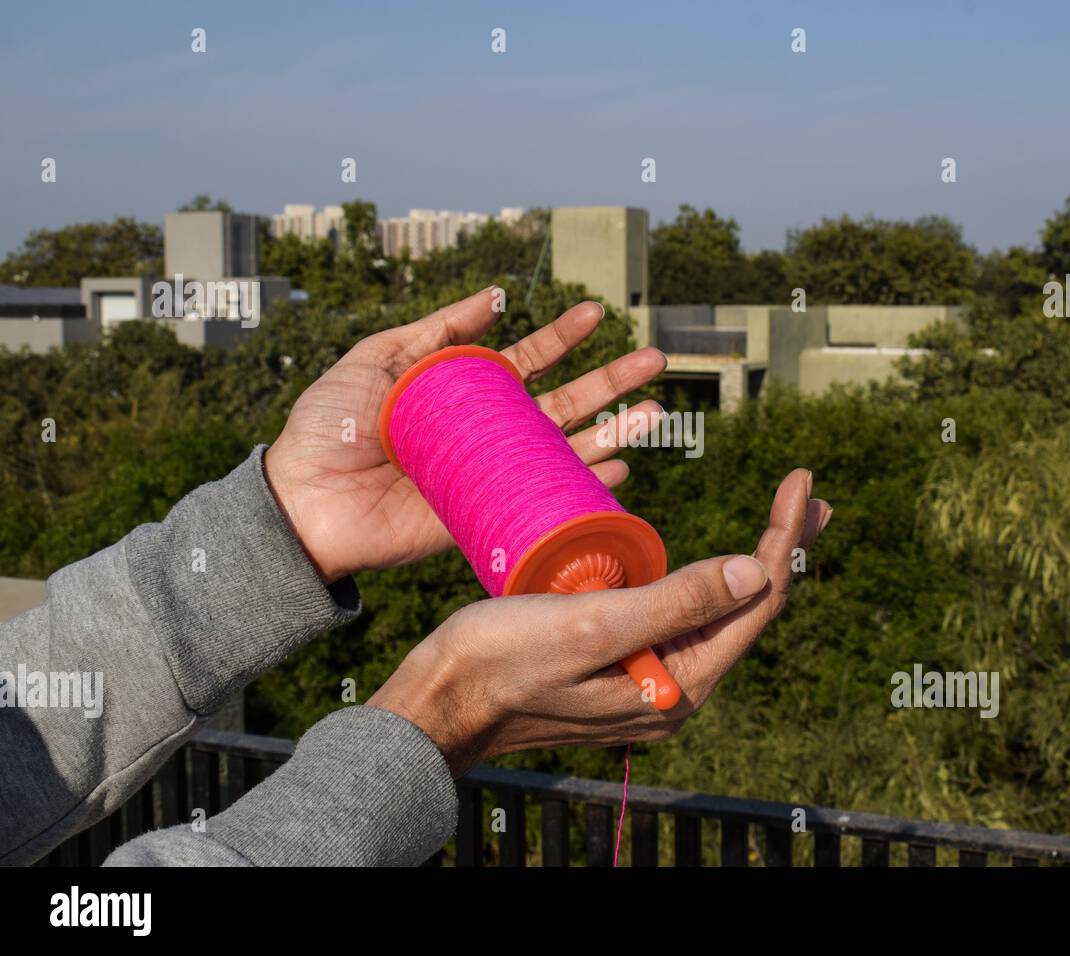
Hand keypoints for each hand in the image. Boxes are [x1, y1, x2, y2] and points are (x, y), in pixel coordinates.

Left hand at [263, 287, 666, 583]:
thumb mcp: (376, 359)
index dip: (563, 338)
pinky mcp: (490, 515)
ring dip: (615, 433)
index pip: (528, 361)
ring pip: (568, 450)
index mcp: (466, 395)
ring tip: (655, 412)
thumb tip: (494, 297)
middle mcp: (490, 433)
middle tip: (653, 360)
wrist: (304, 500)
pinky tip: (620, 471)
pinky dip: (587, 488)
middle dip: (610, 382)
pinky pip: (547, 500)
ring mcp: (495, 475)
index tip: (595, 313)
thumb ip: (434, 331)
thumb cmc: (328, 425)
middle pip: (564, 404)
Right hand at [367, 470, 830, 774]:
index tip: (802, 481)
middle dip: (782, 549)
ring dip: (751, 563)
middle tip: (814, 498)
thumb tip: (757, 572)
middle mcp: (674, 687)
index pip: (755, 602)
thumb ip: (675, 601)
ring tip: (782, 522)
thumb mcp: (591, 624)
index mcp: (677, 683)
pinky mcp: (623, 666)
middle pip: (747, 609)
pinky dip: (705, 579)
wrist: (438, 704)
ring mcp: (650, 678)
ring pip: (715, 612)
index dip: (784, 538)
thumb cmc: (501, 663)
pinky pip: (680, 618)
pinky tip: (712, 562)